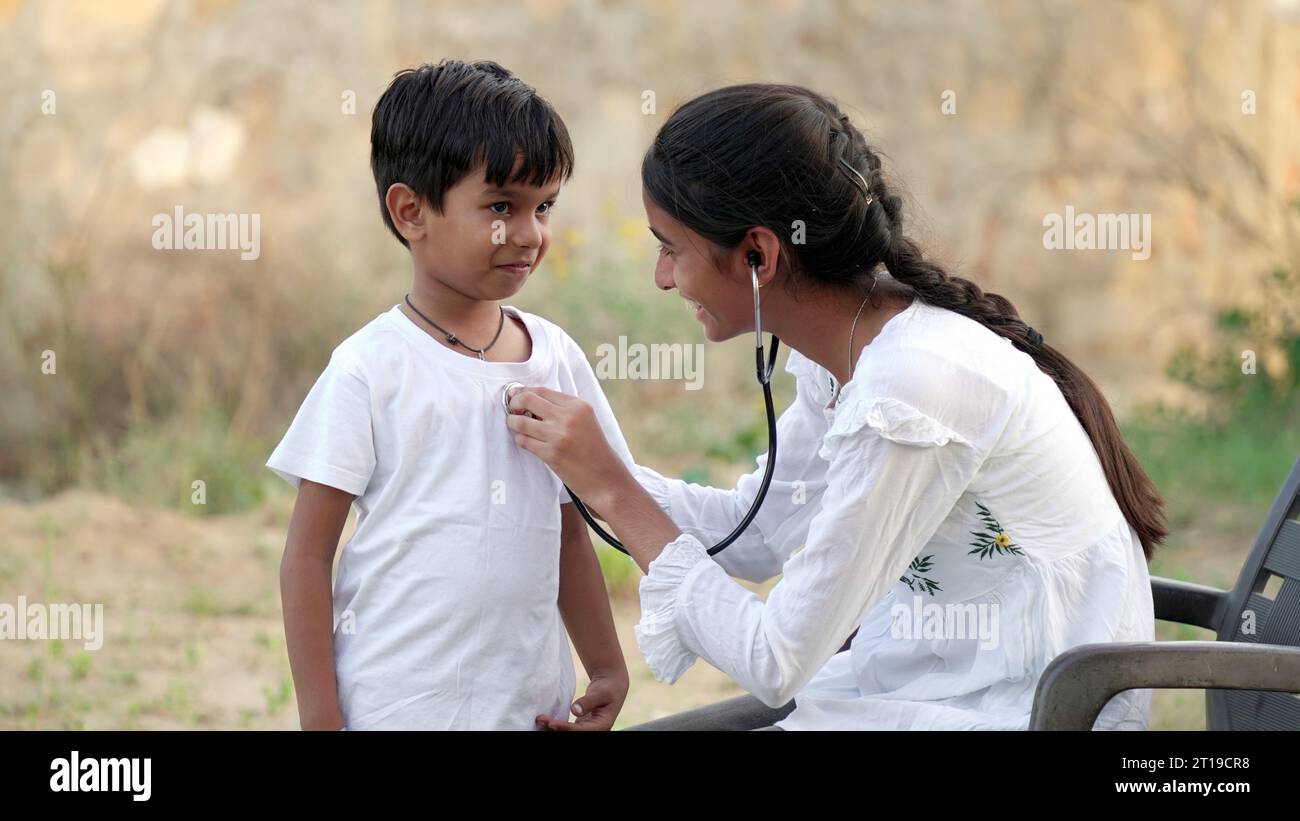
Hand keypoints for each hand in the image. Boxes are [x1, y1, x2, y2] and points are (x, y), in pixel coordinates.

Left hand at [504, 386, 629, 508]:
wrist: (606, 478)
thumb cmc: (593, 450)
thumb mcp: (585, 421)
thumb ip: (562, 409)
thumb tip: (529, 399)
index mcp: (578, 406)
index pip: (542, 391)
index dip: (524, 392)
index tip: (515, 396)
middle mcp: (569, 417)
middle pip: (527, 399)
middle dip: (513, 403)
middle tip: (511, 410)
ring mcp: (559, 435)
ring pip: (521, 421)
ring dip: (513, 423)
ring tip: (515, 427)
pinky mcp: (552, 454)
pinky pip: (524, 441)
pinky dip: (521, 440)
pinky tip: (526, 442)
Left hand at [535, 674, 627, 730]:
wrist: (612, 686)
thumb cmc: (608, 688)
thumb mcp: (601, 692)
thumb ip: (588, 701)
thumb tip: (574, 710)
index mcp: (603, 725)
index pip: (582, 730)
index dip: (566, 728)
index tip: (552, 723)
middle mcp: (594, 730)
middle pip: (573, 733)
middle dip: (556, 729)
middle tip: (541, 719)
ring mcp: (587, 728)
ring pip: (569, 732)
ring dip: (553, 727)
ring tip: (540, 719)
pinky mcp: (581, 725)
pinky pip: (568, 728)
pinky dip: (556, 724)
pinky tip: (545, 720)